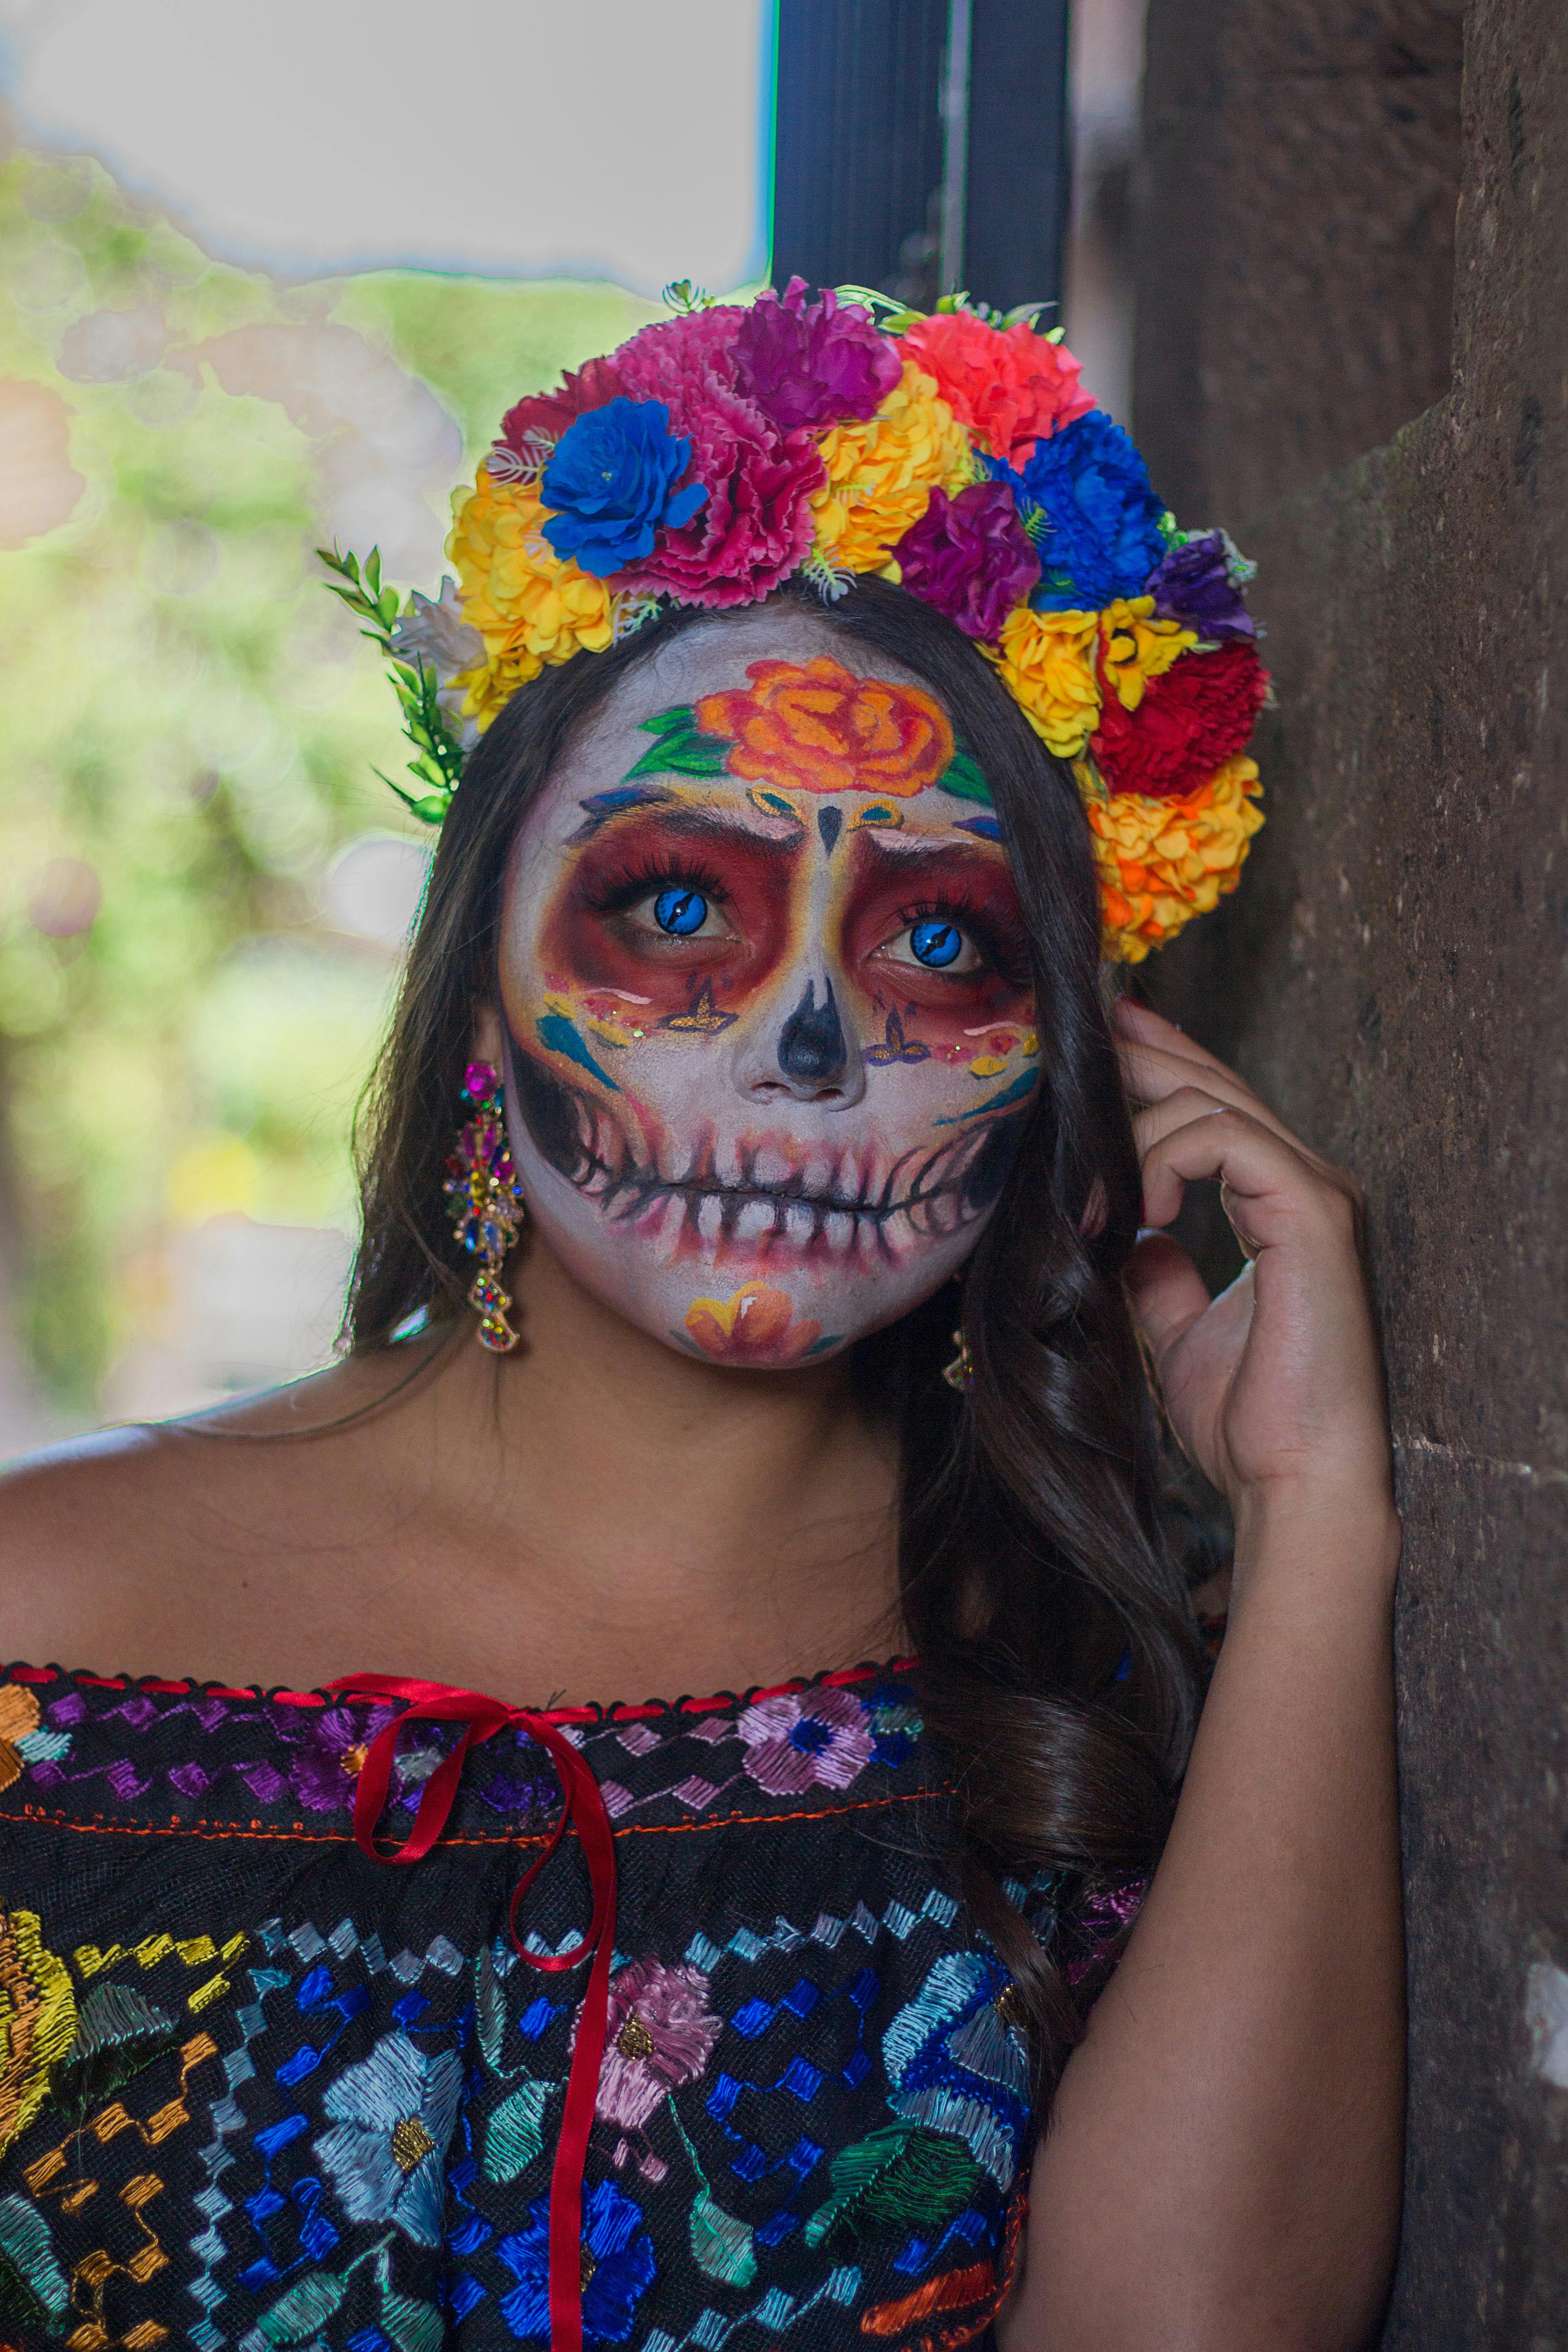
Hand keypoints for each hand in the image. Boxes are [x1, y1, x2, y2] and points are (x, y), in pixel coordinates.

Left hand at [1114, 999, 1393, 1527]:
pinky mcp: (1313, 1214)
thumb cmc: (1246, 1421)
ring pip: (1216, 1105)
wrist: (1291, 1481)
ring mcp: (1316, 1196)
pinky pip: (1230, 1139)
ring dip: (1137, 1133)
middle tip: (1088, 1033)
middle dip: (1148, 1054)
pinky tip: (1145, 1205)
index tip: (1106, 1041)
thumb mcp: (1179, 1332)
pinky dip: (1171, 1156)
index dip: (1165, 1067)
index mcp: (1281, 1209)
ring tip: (1095, 1192)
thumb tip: (1126, 1233)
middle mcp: (1306, 1189)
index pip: (1220, 1111)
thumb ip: (1159, 1273)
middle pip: (1220, 1088)